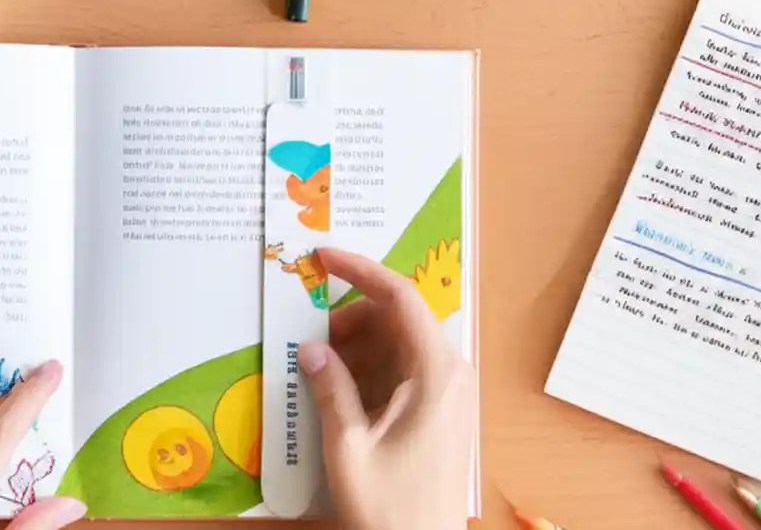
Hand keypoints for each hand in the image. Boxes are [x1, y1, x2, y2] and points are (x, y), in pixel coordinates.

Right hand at [300, 248, 474, 529]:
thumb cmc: (391, 508)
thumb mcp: (348, 446)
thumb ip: (330, 389)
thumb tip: (312, 348)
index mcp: (437, 372)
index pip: (400, 297)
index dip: (360, 269)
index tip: (324, 256)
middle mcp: (450, 373)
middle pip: (396, 319)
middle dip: (349, 322)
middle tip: (309, 341)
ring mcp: (448, 392)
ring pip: (396, 345)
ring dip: (356, 350)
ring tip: (319, 374)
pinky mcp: (440, 411)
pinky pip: (401, 372)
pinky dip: (367, 373)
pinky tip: (337, 394)